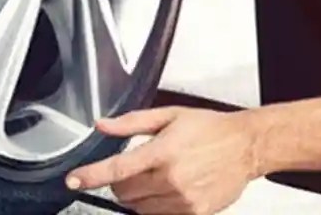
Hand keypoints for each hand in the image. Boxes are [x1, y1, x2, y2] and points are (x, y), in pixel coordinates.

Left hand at [66, 106, 260, 214]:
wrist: (246, 146)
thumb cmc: (211, 129)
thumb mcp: (169, 116)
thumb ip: (132, 123)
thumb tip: (103, 125)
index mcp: (162, 152)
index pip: (117, 168)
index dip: (90, 176)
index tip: (73, 181)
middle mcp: (171, 179)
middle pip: (125, 193)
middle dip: (122, 183)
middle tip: (136, 169)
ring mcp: (183, 200)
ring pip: (140, 208)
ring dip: (139, 196)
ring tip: (157, 177)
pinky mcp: (194, 213)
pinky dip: (157, 206)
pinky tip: (170, 189)